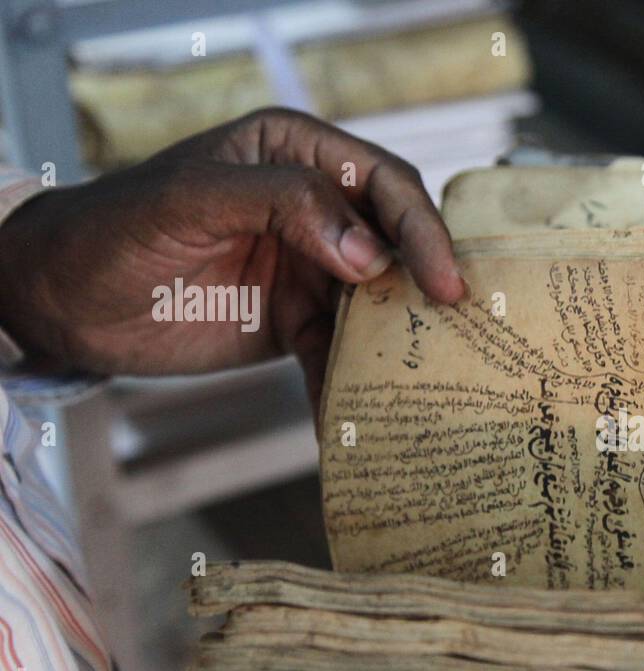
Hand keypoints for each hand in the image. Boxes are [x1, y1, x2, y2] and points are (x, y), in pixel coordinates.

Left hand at [0, 107, 463, 408]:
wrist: (64, 302)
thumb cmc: (115, 229)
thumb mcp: (192, 199)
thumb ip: (283, 206)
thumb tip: (370, 255)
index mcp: (297, 154)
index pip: (382, 182)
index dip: (420, 229)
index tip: (441, 281)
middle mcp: (317, 208)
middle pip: (397, 243)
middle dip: (426, 286)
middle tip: (453, 332)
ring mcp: (312, 268)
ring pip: (381, 303)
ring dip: (402, 340)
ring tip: (430, 379)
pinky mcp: (298, 324)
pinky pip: (341, 354)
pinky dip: (352, 386)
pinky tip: (361, 417)